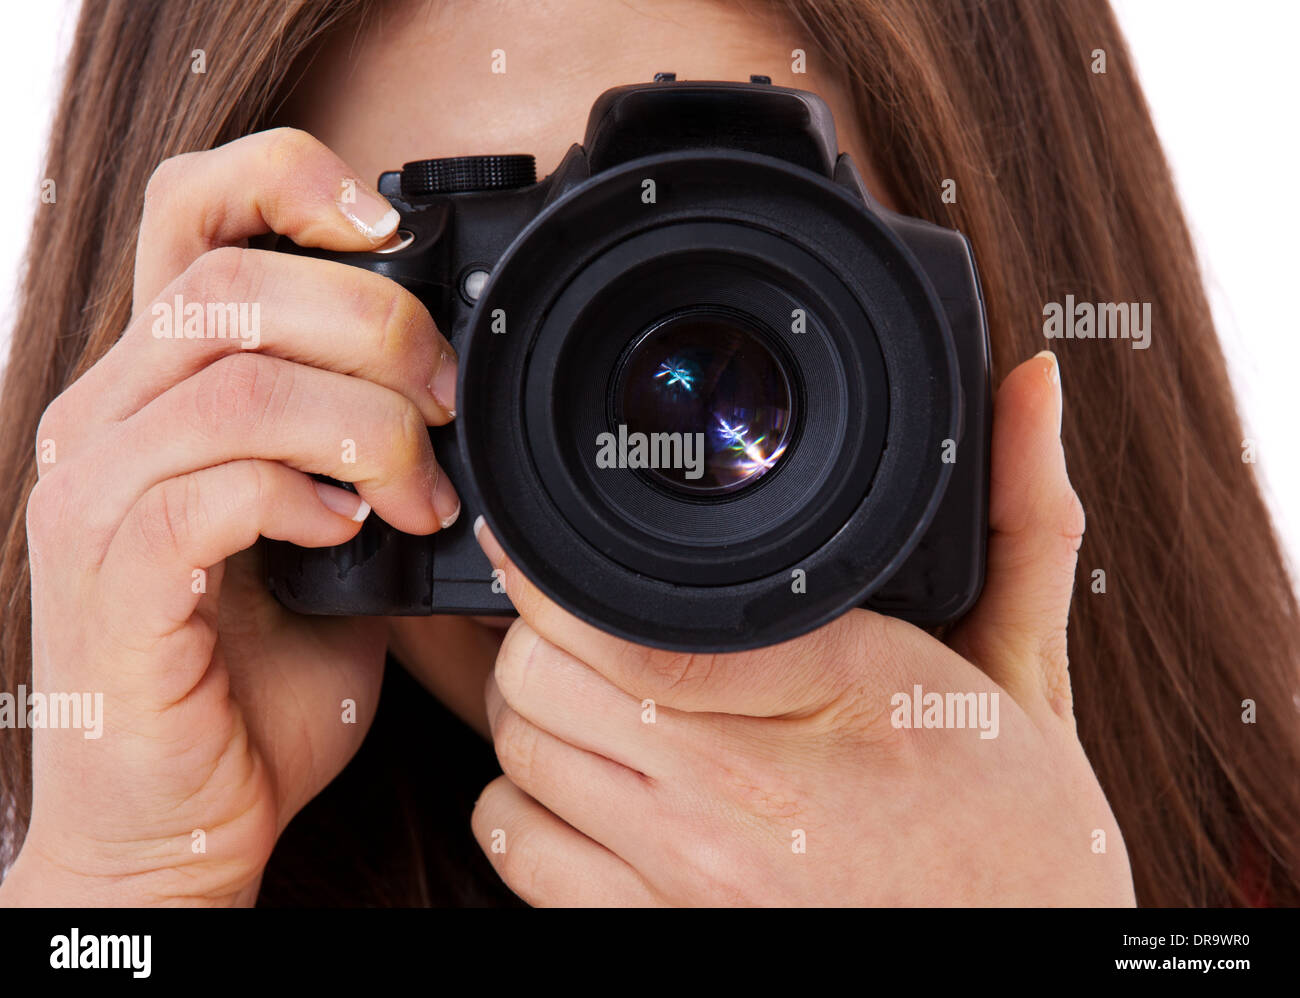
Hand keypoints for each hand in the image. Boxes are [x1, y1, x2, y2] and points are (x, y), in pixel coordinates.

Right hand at [2, 129, 459, 905]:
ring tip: (418, 494)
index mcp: (160, 387)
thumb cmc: (257, 676)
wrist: (186, 815)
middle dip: (376, 324)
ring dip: (365, 425)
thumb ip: (362, 449)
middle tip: (445, 403)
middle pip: (235, 281)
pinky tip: (351, 533)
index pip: (191, 212)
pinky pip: (213, 486)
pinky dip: (307, 494)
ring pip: (237, 380)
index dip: (289, 180)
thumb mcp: (332, 535)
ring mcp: (93, 493)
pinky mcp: (109, 573)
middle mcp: (107, 417)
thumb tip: (455, 388)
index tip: (393, 228)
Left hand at [470, 352, 1136, 905]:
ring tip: (596, 694)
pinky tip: (588, 783)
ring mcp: (688, 880)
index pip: (625, 618)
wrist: (1021, 957)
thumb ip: (1018, 520)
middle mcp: (743, 800)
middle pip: (542, 677)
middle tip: (586, 618)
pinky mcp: (656, 936)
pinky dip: (527, 805)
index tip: (539, 541)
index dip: (552, 568)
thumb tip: (1032, 382)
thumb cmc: (1018, 838)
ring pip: (517, 755)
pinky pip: (516, 851)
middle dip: (546, 630)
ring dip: (537, 710)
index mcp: (833, 704)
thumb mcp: (1028, 671)